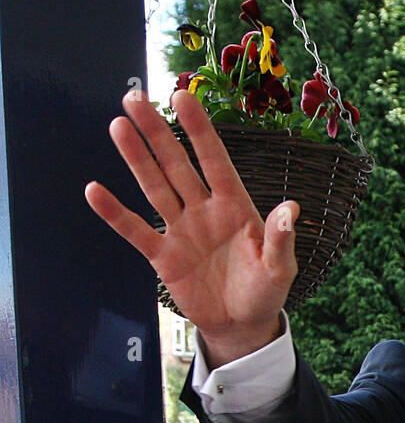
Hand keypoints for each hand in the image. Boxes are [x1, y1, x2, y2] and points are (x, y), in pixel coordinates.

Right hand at [84, 88, 298, 365]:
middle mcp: (204, 211)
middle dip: (157, 133)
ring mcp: (181, 231)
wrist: (242, 326)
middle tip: (135, 98)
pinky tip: (94, 191)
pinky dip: (115, 214)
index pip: (214, 160)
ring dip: (136, 159)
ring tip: (118, 126)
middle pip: (177, 165)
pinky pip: (136, 231)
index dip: (199, 129)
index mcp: (234, 206)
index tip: (182, 96)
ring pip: (155, 188)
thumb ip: (281, 240)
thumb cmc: (265, 293)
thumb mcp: (280, 269)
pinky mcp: (164, 257)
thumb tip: (291, 209)